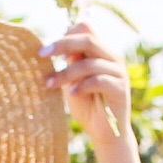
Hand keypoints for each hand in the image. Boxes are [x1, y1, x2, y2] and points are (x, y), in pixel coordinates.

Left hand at [39, 20, 131, 148]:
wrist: (105, 133)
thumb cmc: (87, 106)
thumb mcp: (73, 81)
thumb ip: (71, 64)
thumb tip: (60, 48)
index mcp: (101, 52)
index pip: (87, 28)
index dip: (66, 35)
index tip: (47, 50)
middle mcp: (112, 58)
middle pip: (88, 39)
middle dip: (62, 45)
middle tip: (41, 54)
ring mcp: (118, 72)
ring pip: (89, 63)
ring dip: (66, 73)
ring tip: (49, 84)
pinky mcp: (121, 89)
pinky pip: (99, 80)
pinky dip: (83, 85)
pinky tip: (73, 93)